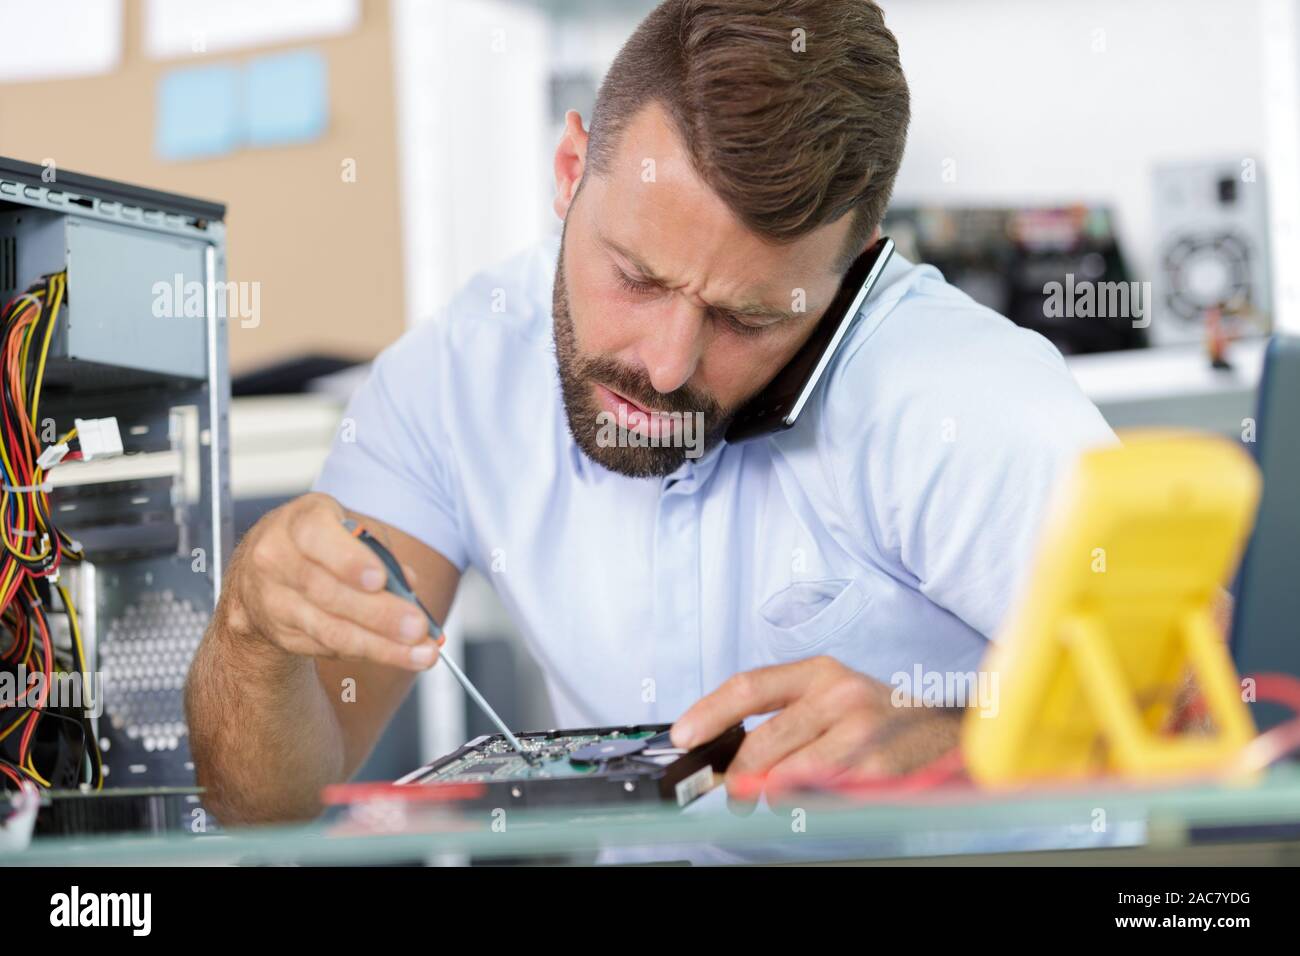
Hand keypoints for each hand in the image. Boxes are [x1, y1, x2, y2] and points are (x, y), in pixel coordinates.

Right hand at [224, 492, 442, 670]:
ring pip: (330, 629)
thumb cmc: (321, 543)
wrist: (262, 571)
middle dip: (380, 614)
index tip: (380, 579)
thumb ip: (380, 552)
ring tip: (420, 653)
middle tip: (418, 628)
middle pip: (329, 592)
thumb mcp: (349, 530)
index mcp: (299, 521)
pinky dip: (367, 652)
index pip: (316, 537)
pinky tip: (396, 654)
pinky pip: (328, 647)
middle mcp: (276, 559)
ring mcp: (272, 601)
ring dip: (380, 646)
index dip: (348, 561)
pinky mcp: (280, 634)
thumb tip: (408, 585)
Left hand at [670, 656, 961, 805]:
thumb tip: (724, 747)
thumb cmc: (879, 716)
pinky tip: (814, 799)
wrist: (947, 733)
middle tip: (733, 791)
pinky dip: (809, 804)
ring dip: (773, 792)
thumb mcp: (831, 696)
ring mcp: (861, 732)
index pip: (749, 686)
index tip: (683, 736)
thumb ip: (782, 714)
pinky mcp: (879, 769)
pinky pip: (822, 797)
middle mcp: (840, 695)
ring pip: (788, 775)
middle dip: (738, 774)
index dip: (708, 712)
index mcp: (820, 672)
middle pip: (764, 741)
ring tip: (778, 795)